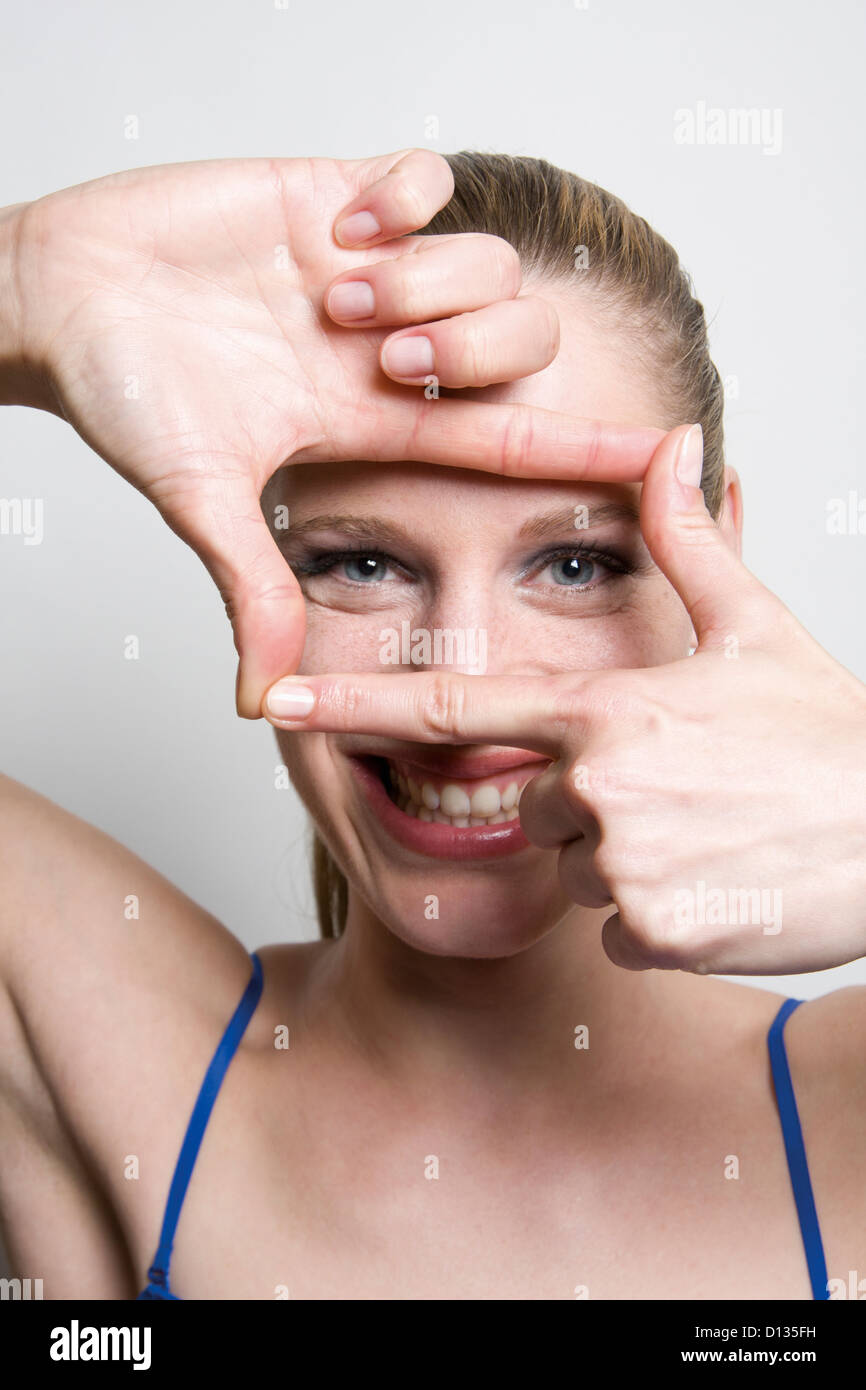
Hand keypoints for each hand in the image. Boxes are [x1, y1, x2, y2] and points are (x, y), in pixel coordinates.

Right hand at [2, 149, 663, 715]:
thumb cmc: (121, 390)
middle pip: (521, 344)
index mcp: (372, 423)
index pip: (512, 440)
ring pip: (487, 263)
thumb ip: (251, 587)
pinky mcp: (339, 195)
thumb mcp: (199, 496)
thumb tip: (262, 698)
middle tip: (375, 352)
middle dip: (469, 348)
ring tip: (332, 291)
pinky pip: (429, 175)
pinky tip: (345, 224)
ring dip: (423, 278)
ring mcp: (375, 272)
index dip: (593, 450)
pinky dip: (406, 198)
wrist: (63, 295)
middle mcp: (390, 350)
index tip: (673, 459)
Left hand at [261, 423, 865, 975]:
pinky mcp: (657, 932)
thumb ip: (689, 544)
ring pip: (577, 873)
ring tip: (712, 832)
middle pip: (536, 807)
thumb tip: (672, 444)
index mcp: (606, 708)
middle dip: (590, 805)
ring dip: (629, 860)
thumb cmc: (831, 737)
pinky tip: (722, 882)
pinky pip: (618, 932)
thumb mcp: (758, 630)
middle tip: (684, 791)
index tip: (274, 705)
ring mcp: (625, 863)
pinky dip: (659, 917)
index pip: (454, 708)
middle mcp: (600, 784)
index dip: (356, 708)